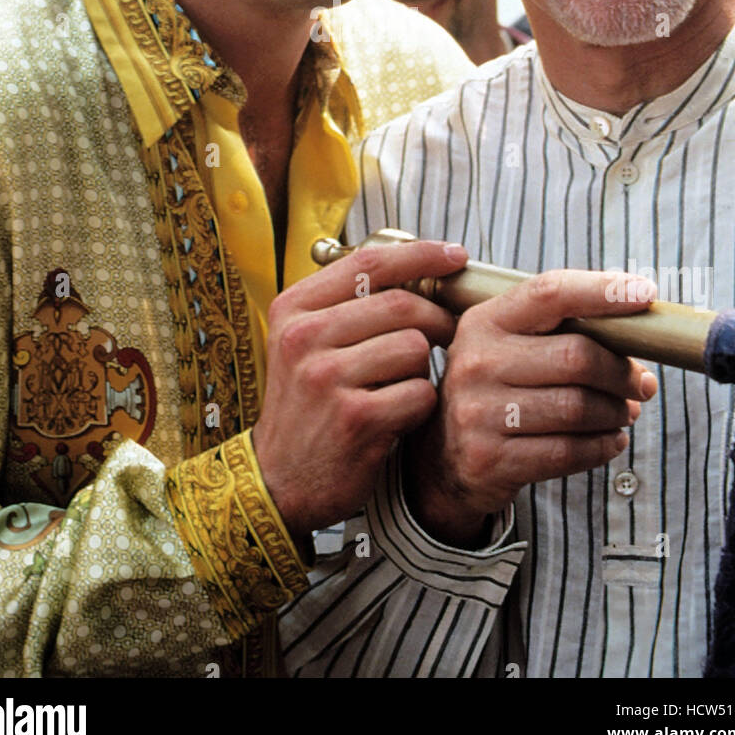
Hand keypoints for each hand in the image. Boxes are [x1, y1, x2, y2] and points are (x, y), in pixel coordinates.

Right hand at [252, 237, 468, 545]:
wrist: (280, 480)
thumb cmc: (307, 405)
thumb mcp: (306, 343)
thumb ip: (348, 303)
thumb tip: (419, 268)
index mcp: (294, 309)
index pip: (369, 264)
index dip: (421, 254)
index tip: (455, 255)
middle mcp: (304, 338)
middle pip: (402, 304)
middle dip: (437, 317)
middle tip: (446, 333)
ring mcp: (328, 379)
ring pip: (416, 347)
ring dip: (424, 368)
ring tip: (404, 384)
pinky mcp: (356, 419)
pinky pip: (420, 392)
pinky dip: (421, 404)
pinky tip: (400, 415)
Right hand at [404, 268, 659, 545]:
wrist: (444, 456)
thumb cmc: (496, 389)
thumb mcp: (507, 344)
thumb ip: (559, 329)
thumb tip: (639, 334)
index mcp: (484, 321)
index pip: (550, 293)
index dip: (602, 291)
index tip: (644, 295)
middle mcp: (476, 361)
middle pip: (577, 356)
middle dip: (623, 372)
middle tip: (643, 383)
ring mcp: (479, 412)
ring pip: (578, 407)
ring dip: (617, 412)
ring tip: (624, 412)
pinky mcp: (491, 458)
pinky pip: (569, 451)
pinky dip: (603, 446)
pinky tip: (611, 439)